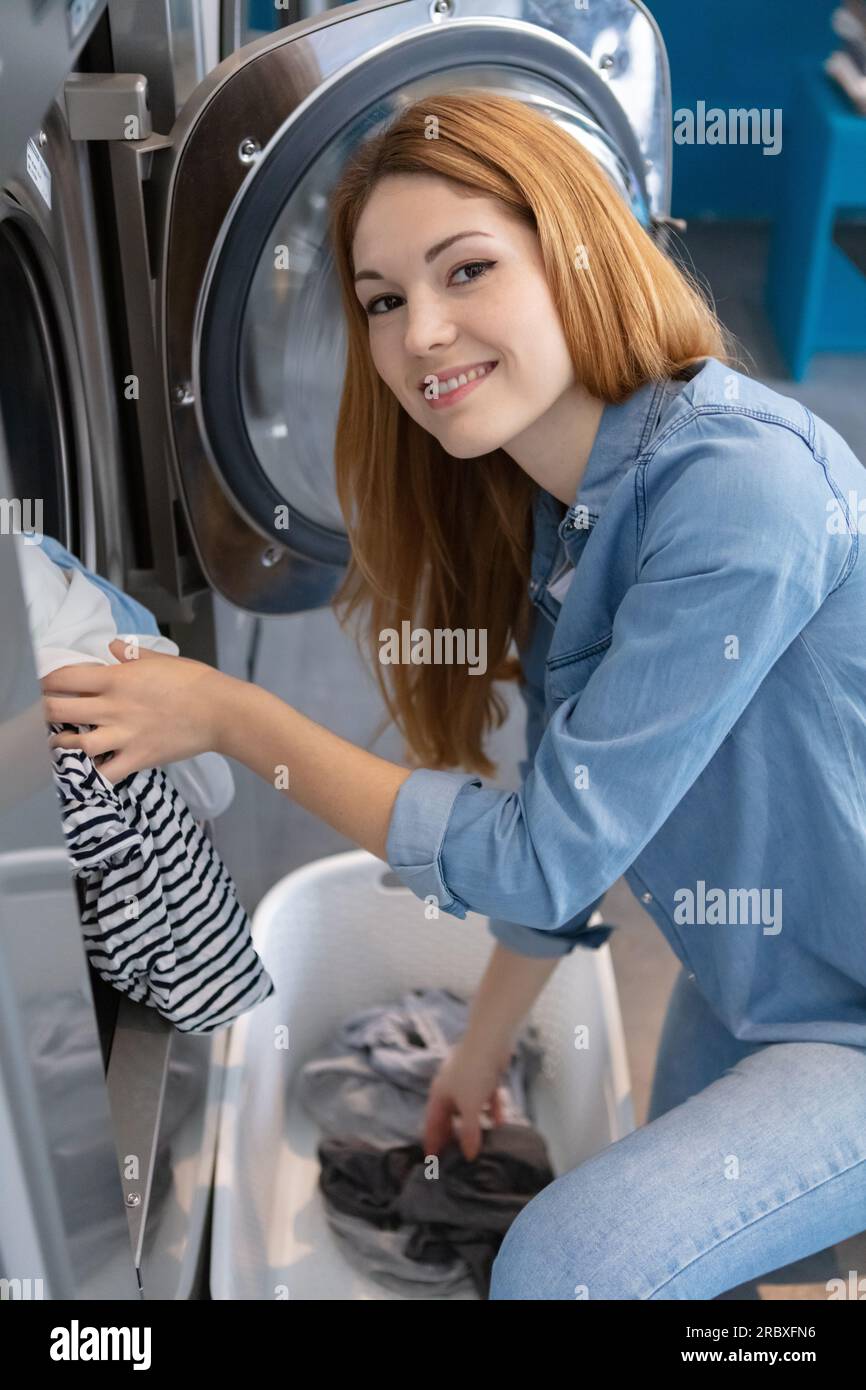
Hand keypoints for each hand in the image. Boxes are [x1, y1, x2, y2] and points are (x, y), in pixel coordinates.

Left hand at [40, 637, 228, 783]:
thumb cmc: (194, 681)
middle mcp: (113, 706)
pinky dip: (94, 773)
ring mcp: (123, 735)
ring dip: (64, 744)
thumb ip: (131, 654)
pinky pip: (105, 773)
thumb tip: (111, 647)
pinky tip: (93, 768)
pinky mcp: (138, 758)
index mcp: (116, 678)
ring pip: (75, 743)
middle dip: (45, 712)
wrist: (221, 712)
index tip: (44, 685)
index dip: (47, 681)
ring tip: (64, 742)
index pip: (64, 678)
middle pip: (58, 710)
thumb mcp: (161, 659)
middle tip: (46, 714)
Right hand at [423, 1036, 510, 1161]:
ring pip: (469, 1109)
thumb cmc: (473, 1072)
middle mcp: (450, 1089)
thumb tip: (469, 1156)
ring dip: (474, 1125)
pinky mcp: (485, 1076)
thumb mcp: (470, 1107)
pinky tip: (501, 1123)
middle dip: (453, 1136)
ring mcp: (468, 1082)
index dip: (432, 1142)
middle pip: (449, 1117)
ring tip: (480, 1144)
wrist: (490, 1039)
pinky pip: (487, 1099)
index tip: (432, 1161)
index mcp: (439, 1095)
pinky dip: (492, 1111)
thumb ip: (469, 1133)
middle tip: (456, 1157)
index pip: (432, 1123)